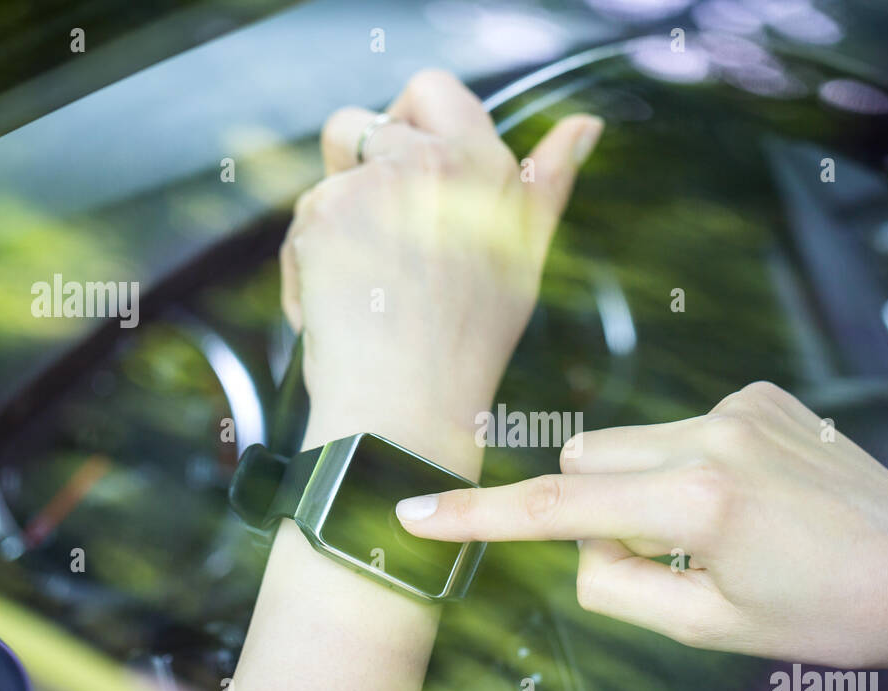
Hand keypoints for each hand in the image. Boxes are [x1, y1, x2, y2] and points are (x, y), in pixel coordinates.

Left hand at [280, 69, 602, 476]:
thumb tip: (584, 125)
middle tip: (376, 237)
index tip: (403, 166)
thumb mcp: (525, 258)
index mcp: (485, 166)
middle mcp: (432, 162)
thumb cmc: (468, 345)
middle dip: (354, 168)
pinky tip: (338, 307)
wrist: (408, 404)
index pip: (433, 89)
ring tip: (366, 288)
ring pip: (328, 179)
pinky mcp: (327, 210)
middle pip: (362, 123)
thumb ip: (548, 183)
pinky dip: (310, 263)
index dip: (407, 119)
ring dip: (334, 221)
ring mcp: (375, 184)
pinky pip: (303, 222)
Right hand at [396, 381, 887, 671]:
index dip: (479, 518)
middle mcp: (714, 437)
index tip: (411, 511)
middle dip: (594, 507)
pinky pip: (680, 426)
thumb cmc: (826, 615)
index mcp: (699, 506)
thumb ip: (618, 587)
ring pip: (628, 441)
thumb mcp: (710, 628)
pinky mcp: (762, 393)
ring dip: (640, 486)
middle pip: (585, 458)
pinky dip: (685, 464)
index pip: (560, 509)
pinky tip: (750, 497)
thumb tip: (580, 541)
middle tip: (663, 558)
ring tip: (718, 528)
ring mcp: (740, 405)